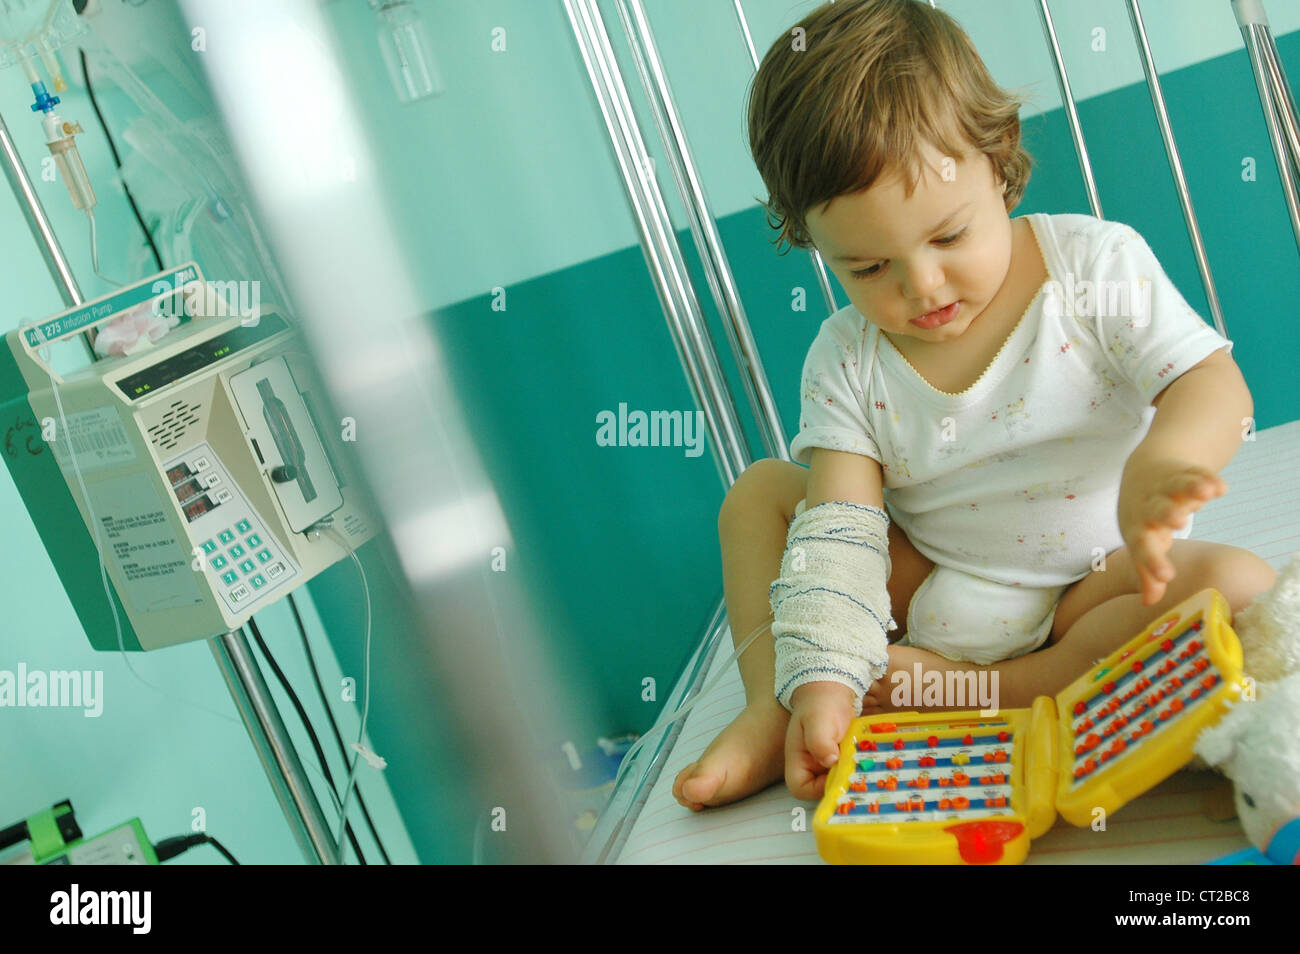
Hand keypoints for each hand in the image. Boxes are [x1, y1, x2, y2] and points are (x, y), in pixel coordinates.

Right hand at [785, 681, 856, 800]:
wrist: (832, 691)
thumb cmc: (820, 704)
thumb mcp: (818, 720)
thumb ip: (820, 741)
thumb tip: (831, 762)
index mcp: (798, 760)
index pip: (800, 788)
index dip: (816, 789)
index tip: (836, 774)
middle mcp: (811, 767)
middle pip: (821, 790)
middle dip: (840, 784)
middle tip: (857, 772)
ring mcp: (827, 765)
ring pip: (838, 783)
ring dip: (852, 777)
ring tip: (866, 766)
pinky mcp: (842, 761)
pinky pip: (849, 772)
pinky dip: (860, 769)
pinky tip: (870, 760)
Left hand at [1118, 459, 1226, 604]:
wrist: (1142, 473)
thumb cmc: (1145, 520)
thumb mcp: (1142, 543)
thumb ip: (1146, 571)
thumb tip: (1150, 603)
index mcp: (1138, 528)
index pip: (1142, 546)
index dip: (1152, 561)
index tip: (1166, 577)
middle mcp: (1150, 506)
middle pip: (1156, 509)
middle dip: (1167, 514)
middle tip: (1179, 521)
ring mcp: (1167, 487)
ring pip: (1177, 486)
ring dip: (1190, 489)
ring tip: (1205, 494)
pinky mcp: (1185, 472)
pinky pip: (1196, 473)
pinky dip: (1207, 478)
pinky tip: (1220, 487)